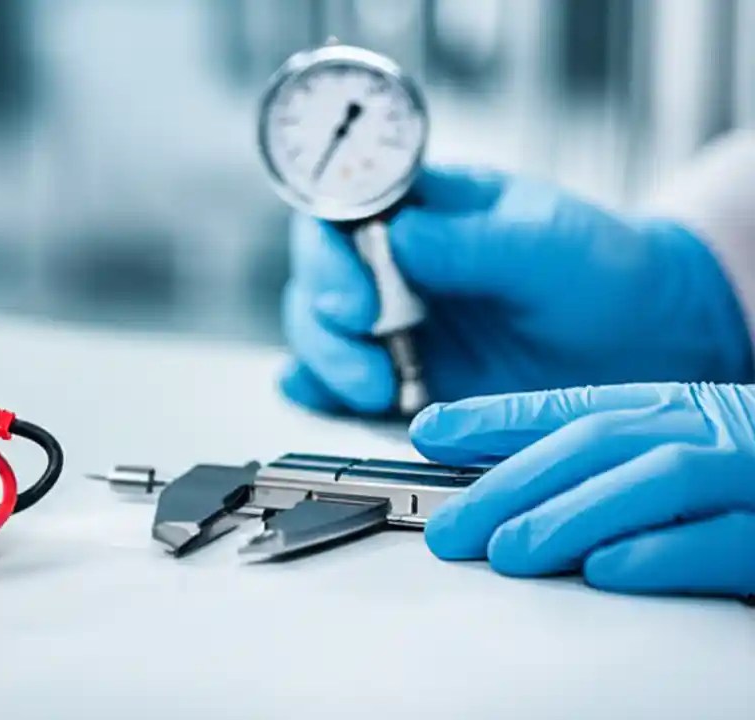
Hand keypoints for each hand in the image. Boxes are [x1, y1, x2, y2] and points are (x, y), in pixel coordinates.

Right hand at [280, 167, 752, 414]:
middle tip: (362, 335)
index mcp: (422, 207)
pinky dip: (326, 393)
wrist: (642, 345)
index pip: (341, 207)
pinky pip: (335, 383)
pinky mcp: (396, 375)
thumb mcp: (544, 245)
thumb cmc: (601, 273)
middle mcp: (392, 261)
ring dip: (329, 358)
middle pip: (316, 274)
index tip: (354, 288)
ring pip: (318, 330)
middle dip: (326, 310)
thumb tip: (397, 237)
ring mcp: (390, 320)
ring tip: (376, 388)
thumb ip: (470, 242)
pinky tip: (346, 402)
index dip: (329, 245)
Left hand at [409, 382, 754, 598]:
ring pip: (656, 480)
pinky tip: (607, 570)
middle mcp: (717, 429)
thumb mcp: (681, 452)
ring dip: (573, 514)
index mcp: (684, 407)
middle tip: (452, 527)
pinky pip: (726, 540)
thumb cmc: (754, 478)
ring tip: (509, 551)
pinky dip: (663, 553)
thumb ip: (606, 460)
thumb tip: (494, 473)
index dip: (499, 416)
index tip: (429, 431)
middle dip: (514, 481)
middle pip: (600, 443)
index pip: (577, 404)